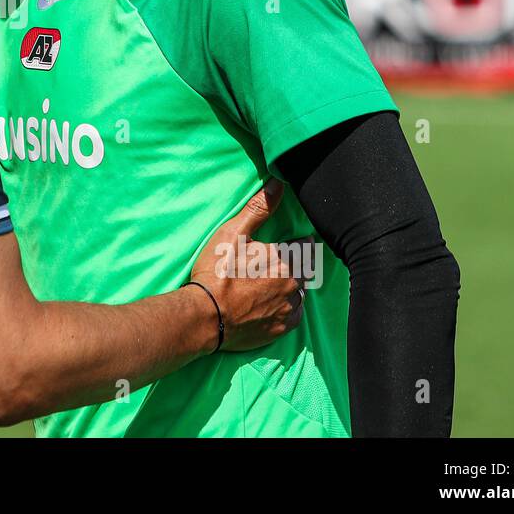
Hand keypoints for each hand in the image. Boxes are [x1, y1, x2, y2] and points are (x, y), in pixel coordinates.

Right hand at [188, 179, 306, 351]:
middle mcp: (292, 284)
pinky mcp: (279, 329)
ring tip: (280, 283)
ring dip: (295, 287)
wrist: (206, 315)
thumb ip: (259, 208)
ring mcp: (287, 309)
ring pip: (301, 294)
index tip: (297, 240)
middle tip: (287, 260)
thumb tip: (279, 184)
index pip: (305, 246)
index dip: (300, 241)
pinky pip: (295, 316)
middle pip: (307, 270)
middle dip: (300, 263)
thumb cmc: (218, 272)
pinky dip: (290, 309)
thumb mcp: (234, 233)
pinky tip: (278, 304)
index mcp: (285, 259)